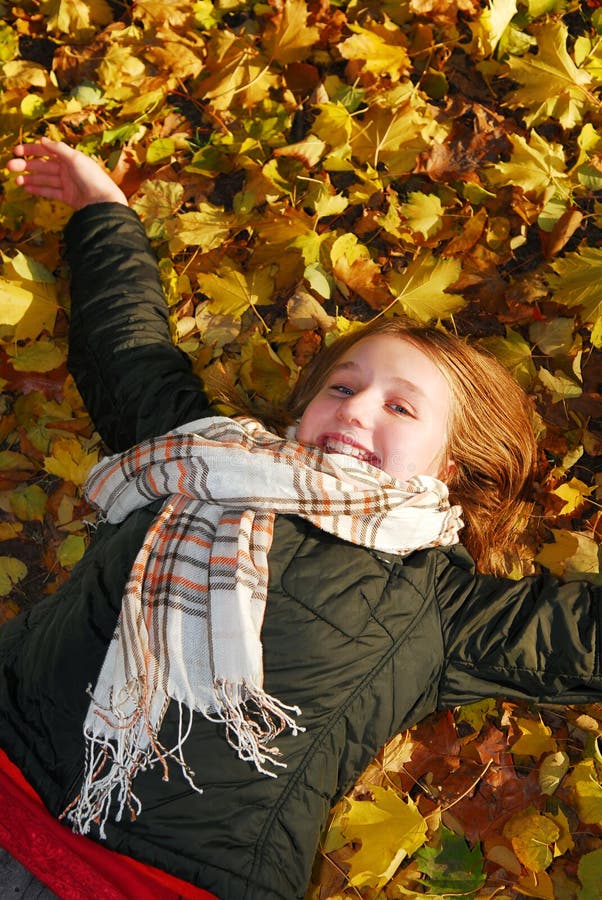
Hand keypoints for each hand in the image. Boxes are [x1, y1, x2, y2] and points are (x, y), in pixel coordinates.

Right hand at [6, 137, 127, 209]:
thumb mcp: (75, 158)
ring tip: (16, 181)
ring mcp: (67, 183)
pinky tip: (26, 188)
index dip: (31, 150)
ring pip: (44, 179)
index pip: (46, 151)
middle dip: (26, 165)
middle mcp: (67, 169)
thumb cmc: (92, 178)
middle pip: (43, 165)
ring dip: (30, 179)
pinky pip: (50, 192)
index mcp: (69, 157)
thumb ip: (58, 149)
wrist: (103, 203)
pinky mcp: (68, 197)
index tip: (16, 151)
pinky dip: (38, 190)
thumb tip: (42, 139)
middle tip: (10, 166)